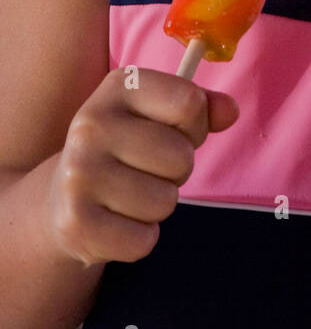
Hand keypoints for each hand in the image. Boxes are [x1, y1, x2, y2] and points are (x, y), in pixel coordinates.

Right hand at [48, 68, 237, 266]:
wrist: (62, 197)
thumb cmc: (128, 149)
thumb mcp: (159, 115)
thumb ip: (201, 107)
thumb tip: (230, 111)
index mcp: (118, 88)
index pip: (189, 103)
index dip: (194, 126)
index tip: (173, 132)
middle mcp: (90, 125)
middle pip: (181, 157)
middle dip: (176, 170)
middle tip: (146, 169)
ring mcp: (79, 174)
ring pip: (164, 202)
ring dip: (157, 205)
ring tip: (129, 193)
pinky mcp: (75, 222)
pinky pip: (143, 240)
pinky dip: (139, 237)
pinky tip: (116, 220)